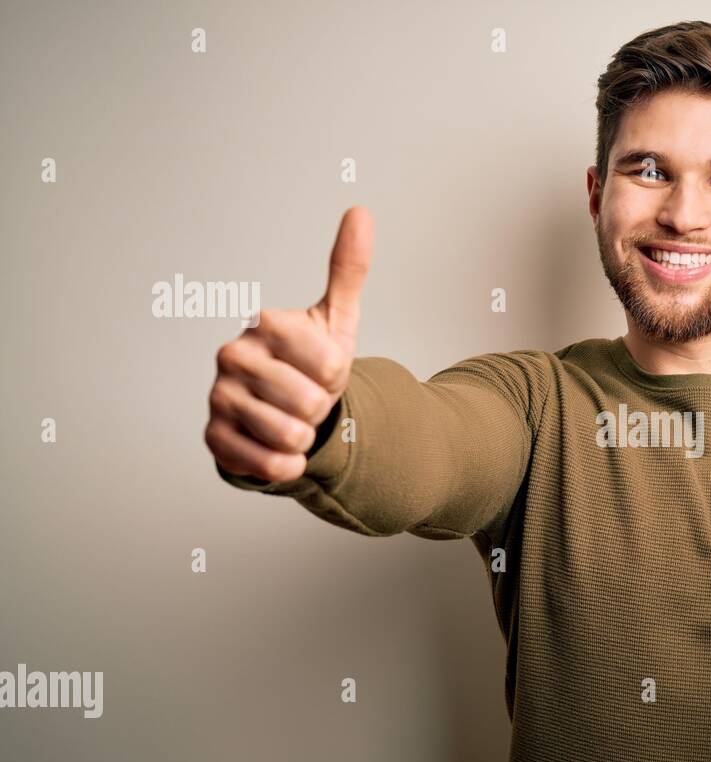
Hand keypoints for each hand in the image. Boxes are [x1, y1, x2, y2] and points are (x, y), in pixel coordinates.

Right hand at [205, 207, 373, 482]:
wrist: (283, 411)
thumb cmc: (311, 363)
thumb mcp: (335, 319)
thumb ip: (348, 268)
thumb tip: (361, 211)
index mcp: (263, 323)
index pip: (330, 365)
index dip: (336, 376)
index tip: (320, 368)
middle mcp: (232, 355)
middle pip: (310, 403)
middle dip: (320, 410)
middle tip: (305, 398)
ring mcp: (218, 397)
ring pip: (291, 436)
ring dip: (304, 438)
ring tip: (291, 418)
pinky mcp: (213, 439)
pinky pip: (271, 466)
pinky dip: (286, 465)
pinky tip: (276, 446)